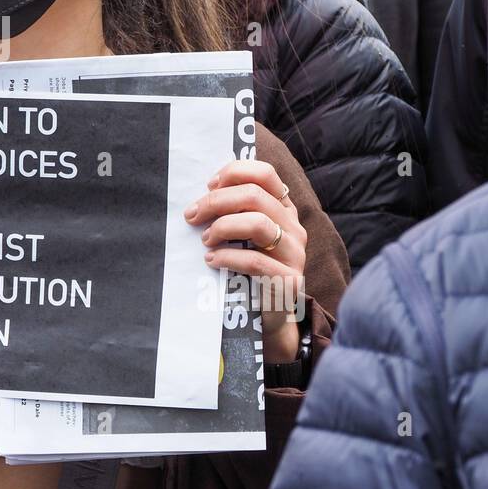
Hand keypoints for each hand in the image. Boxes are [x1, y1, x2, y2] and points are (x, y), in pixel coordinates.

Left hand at [184, 160, 306, 362]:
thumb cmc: (247, 270)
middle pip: (255, 196)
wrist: (269, 315)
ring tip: (205, 239)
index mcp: (282, 209)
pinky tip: (211, 260)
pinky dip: (227, 257)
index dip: (234, 173)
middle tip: (192, 215)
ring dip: (223, 227)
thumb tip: (201, 195)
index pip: (266, 174)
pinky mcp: (289, 281)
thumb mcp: (242, 235)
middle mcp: (293, 227)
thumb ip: (232, 212)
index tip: (209, 185)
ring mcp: (295, 254)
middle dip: (216, 202)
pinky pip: (255, 261)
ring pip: (258, 224)